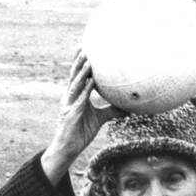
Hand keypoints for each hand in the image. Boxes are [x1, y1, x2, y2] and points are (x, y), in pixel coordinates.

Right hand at [41, 49, 122, 184]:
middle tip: (85, 46)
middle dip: (78, 61)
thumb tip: (127, 108)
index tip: (84, 47)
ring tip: (88, 60)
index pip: (77, 76)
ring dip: (81, 73)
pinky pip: (79, 101)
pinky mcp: (70, 115)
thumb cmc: (81, 132)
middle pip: (74, 76)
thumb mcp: (99, 119)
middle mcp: (70, 98)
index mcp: (75, 96)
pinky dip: (84, 91)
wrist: (68, 149)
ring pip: (75, 85)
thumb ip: (111, 111)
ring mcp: (69, 106)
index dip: (79, 62)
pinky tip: (90, 83)